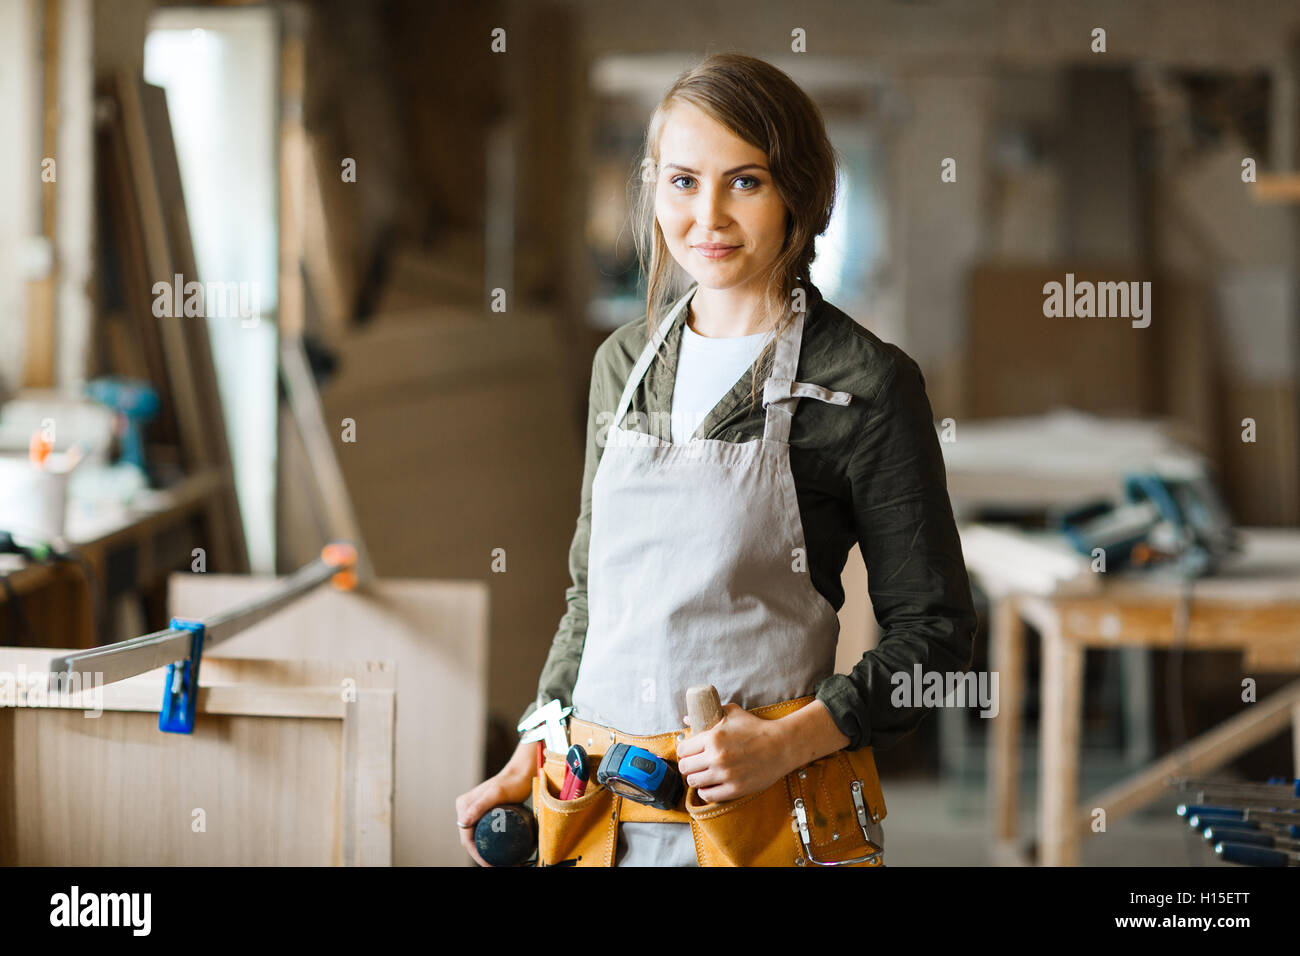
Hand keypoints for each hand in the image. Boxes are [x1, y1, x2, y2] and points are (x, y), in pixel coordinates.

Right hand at [454, 741, 535, 865]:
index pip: (466, 837)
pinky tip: (497, 852)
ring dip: (483, 851)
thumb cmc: (511, 782)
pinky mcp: (484, 813)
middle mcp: (465, 809)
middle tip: (496, 865)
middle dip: (480, 855)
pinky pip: (482, 832)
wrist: (521, 774)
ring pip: (475, 837)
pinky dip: (488, 843)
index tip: (490, 864)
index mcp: (463, 806)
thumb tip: (464, 822)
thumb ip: (480, 804)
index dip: (476, 854)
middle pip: (470, 839)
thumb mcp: (496, 793)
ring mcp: (474, 811)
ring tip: (498, 862)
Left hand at [674, 703, 793, 803]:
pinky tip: (710, 785)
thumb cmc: (756, 728)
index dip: (685, 751)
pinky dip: (706, 791)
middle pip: (685, 768)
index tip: (690, 753)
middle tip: (695, 764)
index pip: (683, 750)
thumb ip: (709, 715)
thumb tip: (687, 720)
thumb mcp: (732, 714)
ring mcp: (725, 775)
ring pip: (694, 782)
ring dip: (696, 779)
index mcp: (713, 738)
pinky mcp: (735, 789)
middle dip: (688, 765)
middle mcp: (716, 757)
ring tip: (702, 775)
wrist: (781, 746)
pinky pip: (708, 796)